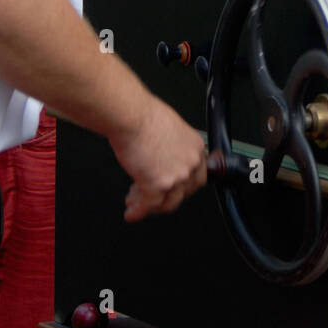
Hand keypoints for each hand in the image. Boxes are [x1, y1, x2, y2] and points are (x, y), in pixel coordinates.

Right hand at [115, 96, 206, 221]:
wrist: (131, 116)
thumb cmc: (143, 114)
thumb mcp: (169, 127)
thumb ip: (172, 145)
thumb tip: (164, 155)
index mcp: (195, 146)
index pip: (196, 174)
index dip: (182, 184)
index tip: (171, 186)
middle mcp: (190, 163)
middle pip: (184, 191)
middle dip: (166, 195)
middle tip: (152, 195)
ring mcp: (176, 177)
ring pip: (167, 202)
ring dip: (151, 205)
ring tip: (136, 202)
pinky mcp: (157, 185)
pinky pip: (148, 205)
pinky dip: (138, 211)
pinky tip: (131, 213)